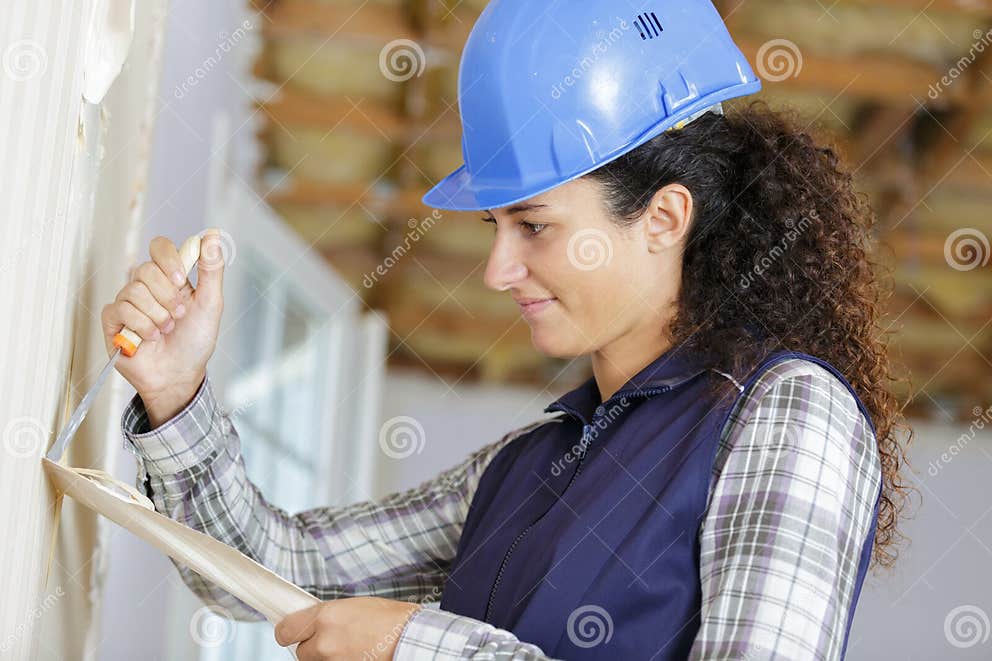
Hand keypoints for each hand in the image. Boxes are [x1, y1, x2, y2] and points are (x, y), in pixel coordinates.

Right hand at [101, 231, 224, 425]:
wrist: (181, 375)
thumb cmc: (196, 341)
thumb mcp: (211, 303)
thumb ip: (211, 269)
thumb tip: (212, 235)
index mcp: (170, 278)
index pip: (159, 247)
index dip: (168, 259)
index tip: (182, 278)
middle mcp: (146, 287)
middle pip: (145, 269)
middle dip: (167, 296)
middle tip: (179, 316)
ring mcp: (128, 303)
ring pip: (133, 291)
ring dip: (157, 316)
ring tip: (167, 331)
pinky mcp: (113, 321)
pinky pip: (120, 310)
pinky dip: (142, 326)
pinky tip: (151, 338)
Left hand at [275, 597, 420, 660]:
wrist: (411, 638)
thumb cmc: (391, 619)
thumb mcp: (354, 606)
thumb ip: (327, 615)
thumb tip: (312, 623)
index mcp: (324, 617)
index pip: (284, 631)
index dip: (289, 632)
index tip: (294, 632)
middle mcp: (323, 642)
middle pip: (301, 652)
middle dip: (314, 647)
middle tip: (333, 640)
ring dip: (327, 658)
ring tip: (351, 649)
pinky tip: (356, 656)